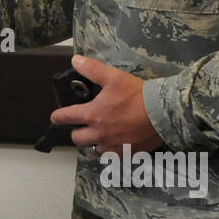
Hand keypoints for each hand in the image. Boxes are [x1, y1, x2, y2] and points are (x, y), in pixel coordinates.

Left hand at [49, 55, 164, 154]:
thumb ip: (92, 69)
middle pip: (77, 139)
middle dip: (76, 131)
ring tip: (98, 135)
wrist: (163, 113)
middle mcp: (99, 134)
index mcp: (92, 115)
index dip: (58, 117)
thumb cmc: (137, 95)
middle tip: (81, 125)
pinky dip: (108, 151)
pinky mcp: (125, 154)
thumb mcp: (113, 77)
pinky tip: (113, 144)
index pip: (67, 117)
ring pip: (93, 150)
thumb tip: (76, 60)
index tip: (55, 118)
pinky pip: (110, 157)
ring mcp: (112, 146)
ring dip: (92, 143)